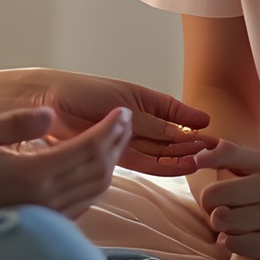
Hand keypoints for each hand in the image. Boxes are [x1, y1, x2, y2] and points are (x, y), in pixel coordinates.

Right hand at [0, 105, 131, 218]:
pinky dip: (94, 185)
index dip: (111, 129)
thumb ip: (16, 123)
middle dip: (117, 144)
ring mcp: (42, 217)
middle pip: (99, 171)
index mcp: (31, 173)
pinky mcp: (38, 226)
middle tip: (124, 122)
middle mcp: (43, 199)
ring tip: (114, 142)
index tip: (122, 112)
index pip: (88, 149)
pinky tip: (92, 171)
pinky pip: (80, 206)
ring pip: (94, 191)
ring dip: (111, 164)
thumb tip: (52, 115)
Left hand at [24, 69, 215, 175]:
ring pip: (158, 150)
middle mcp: (135, 120)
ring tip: (200, 160)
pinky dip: (160, 165)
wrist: (48, 103)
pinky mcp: (113, 155)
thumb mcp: (123, 102)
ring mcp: (125, 138)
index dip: (189, 117)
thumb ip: (151, 121)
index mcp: (138, 99)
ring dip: (179, 155)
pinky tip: (178, 167)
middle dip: (189, 141)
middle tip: (212, 149)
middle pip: (168, 133)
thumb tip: (183, 133)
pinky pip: (142, 161)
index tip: (208, 124)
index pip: (171, 109)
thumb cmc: (82, 92)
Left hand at [195, 140, 259, 259]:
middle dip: (213, 215)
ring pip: (231, 231)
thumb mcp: (256, 165)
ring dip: (225, 231)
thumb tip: (197, 158)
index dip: (207, 196)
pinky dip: (234, 244)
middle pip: (221, 213)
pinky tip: (240, 239)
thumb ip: (226, 155)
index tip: (213, 198)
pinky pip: (243, 248)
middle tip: (221, 214)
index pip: (216, 189)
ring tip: (233, 226)